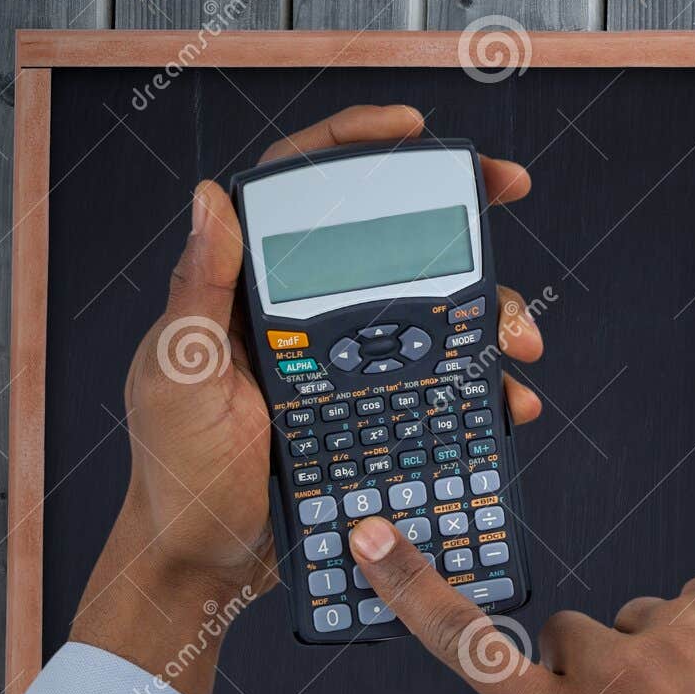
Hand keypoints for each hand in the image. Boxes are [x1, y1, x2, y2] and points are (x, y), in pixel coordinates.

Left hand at [70, 105, 543, 693]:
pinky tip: (509, 400)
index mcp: (247, 291)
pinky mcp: (372, 415)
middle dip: (455, 223)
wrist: (205, 562)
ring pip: (430, 317)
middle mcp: (301, 316)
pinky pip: (439, 388)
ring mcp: (342, 366)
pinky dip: (482, 390)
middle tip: (508, 201)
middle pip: (389, 245)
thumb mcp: (178, 375)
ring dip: (487, 316)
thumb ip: (198, 290)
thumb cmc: (174, 471)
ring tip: (520, 340)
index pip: (301, 194)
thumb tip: (209, 196)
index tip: (415, 131)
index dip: (356, 147)